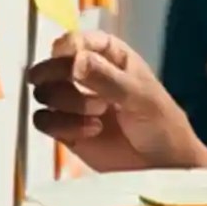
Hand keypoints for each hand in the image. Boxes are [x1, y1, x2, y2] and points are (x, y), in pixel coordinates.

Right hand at [27, 31, 206, 171]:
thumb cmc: (161, 123)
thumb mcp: (139, 96)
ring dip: (67, 101)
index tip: (70, 54)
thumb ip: (106, 78)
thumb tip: (73, 61)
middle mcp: (88, 77)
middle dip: (58, 72)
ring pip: (45, 91)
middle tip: (70, 80)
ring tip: (98, 111)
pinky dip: (62, 125)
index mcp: (111, 57)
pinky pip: (43, 120)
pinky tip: (92, 130)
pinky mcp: (66, 130)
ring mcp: (75, 104)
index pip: (80, 40)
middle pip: (53, 64)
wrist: (162, 165)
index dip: (71, 44)